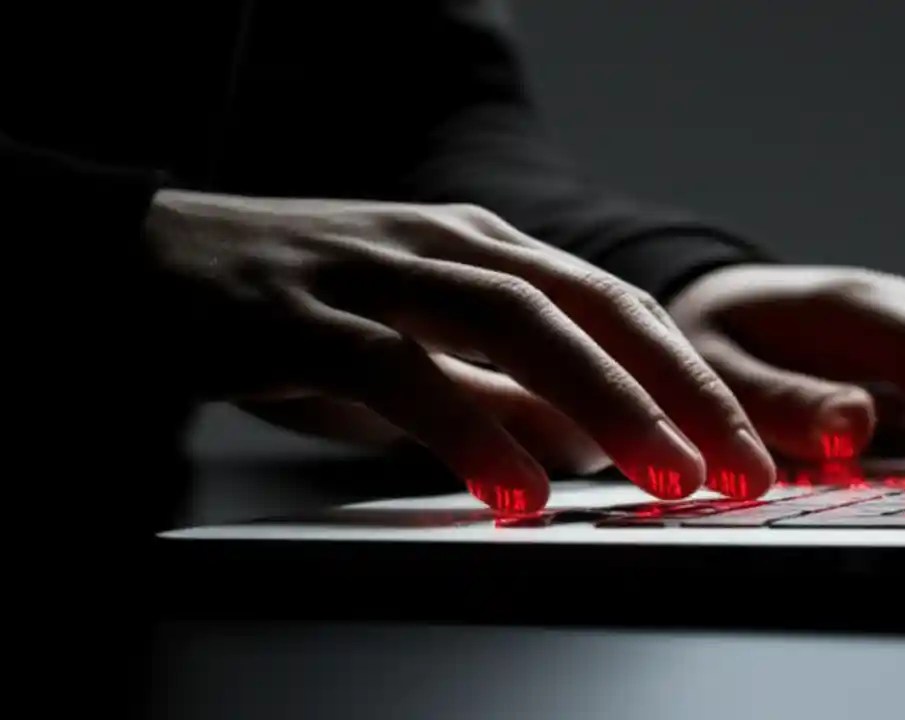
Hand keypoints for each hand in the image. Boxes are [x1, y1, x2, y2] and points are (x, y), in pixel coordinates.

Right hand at [143, 192, 774, 510]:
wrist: (143, 259)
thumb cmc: (296, 307)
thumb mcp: (415, 344)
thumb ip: (496, 391)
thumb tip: (583, 447)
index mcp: (484, 247)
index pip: (616, 306)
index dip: (690, 374)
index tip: (745, 445)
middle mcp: (446, 245)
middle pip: (593, 308)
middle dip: (678, 391)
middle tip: (738, 469)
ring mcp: (375, 272)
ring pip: (518, 325)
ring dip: (604, 402)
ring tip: (664, 477)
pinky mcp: (302, 316)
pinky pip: (403, 371)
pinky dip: (471, 429)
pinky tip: (518, 491)